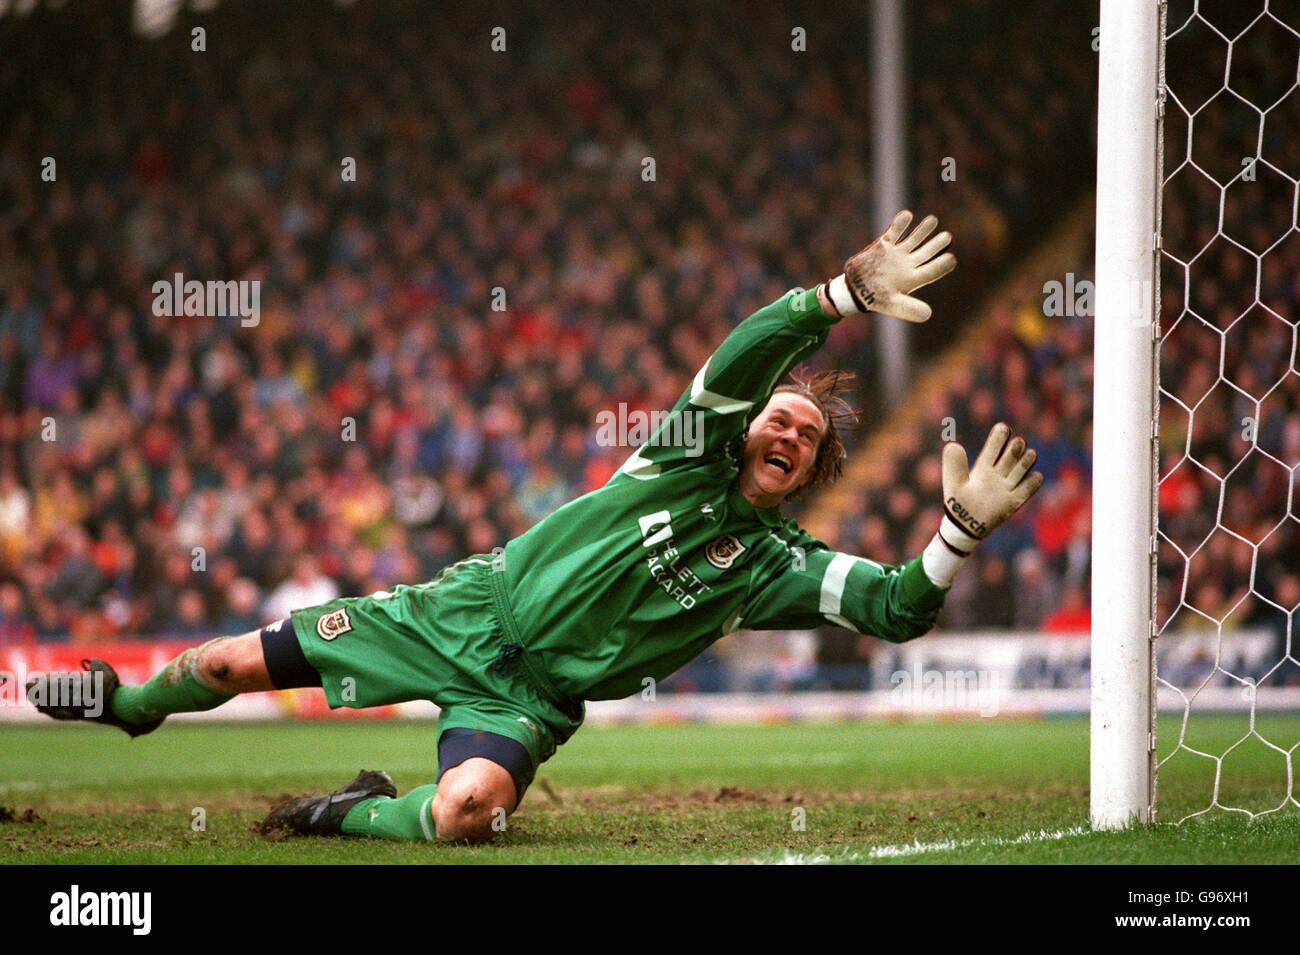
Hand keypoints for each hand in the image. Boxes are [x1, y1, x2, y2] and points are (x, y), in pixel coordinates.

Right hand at [838, 211, 955, 322]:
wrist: (854, 290)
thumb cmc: (875, 299)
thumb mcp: (893, 305)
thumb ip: (909, 309)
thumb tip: (928, 314)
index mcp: (912, 279)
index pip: (931, 271)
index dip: (942, 265)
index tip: (952, 259)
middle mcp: (907, 265)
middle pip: (926, 252)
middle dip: (937, 244)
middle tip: (947, 236)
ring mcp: (896, 254)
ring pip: (913, 239)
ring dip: (923, 230)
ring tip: (933, 220)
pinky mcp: (883, 245)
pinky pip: (894, 232)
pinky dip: (899, 223)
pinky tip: (908, 215)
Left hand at [939, 422, 1042, 551]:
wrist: (965, 527)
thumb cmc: (957, 504)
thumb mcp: (953, 483)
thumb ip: (953, 465)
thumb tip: (953, 445)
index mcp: (983, 467)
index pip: (993, 448)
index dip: (999, 437)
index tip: (1003, 427)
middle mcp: (997, 474)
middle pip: (1010, 456)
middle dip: (1015, 448)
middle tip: (1018, 441)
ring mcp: (1007, 487)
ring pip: (1021, 469)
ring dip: (1026, 460)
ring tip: (1029, 452)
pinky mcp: (1014, 501)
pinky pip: (1028, 489)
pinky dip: (1033, 482)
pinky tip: (1034, 476)